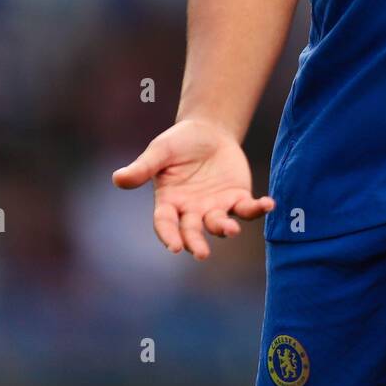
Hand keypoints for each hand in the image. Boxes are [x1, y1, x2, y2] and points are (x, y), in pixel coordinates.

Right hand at [112, 118, 273, 258]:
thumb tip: (117, 179)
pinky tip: (268, 204)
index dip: (168, 235)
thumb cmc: (179, 143)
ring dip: (225, 228)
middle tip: (201, 253)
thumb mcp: (160, 151)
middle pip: (192, 231)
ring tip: (231, 229)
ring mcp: (215, 207)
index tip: (174, 247)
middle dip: (196, 242)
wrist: (208, 131)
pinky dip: (258, 209)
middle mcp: (191, 210)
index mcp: (169, 202)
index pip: (165, 223)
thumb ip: (143, 167)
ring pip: (219, 224)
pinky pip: (247, 208)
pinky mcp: (236, 198)